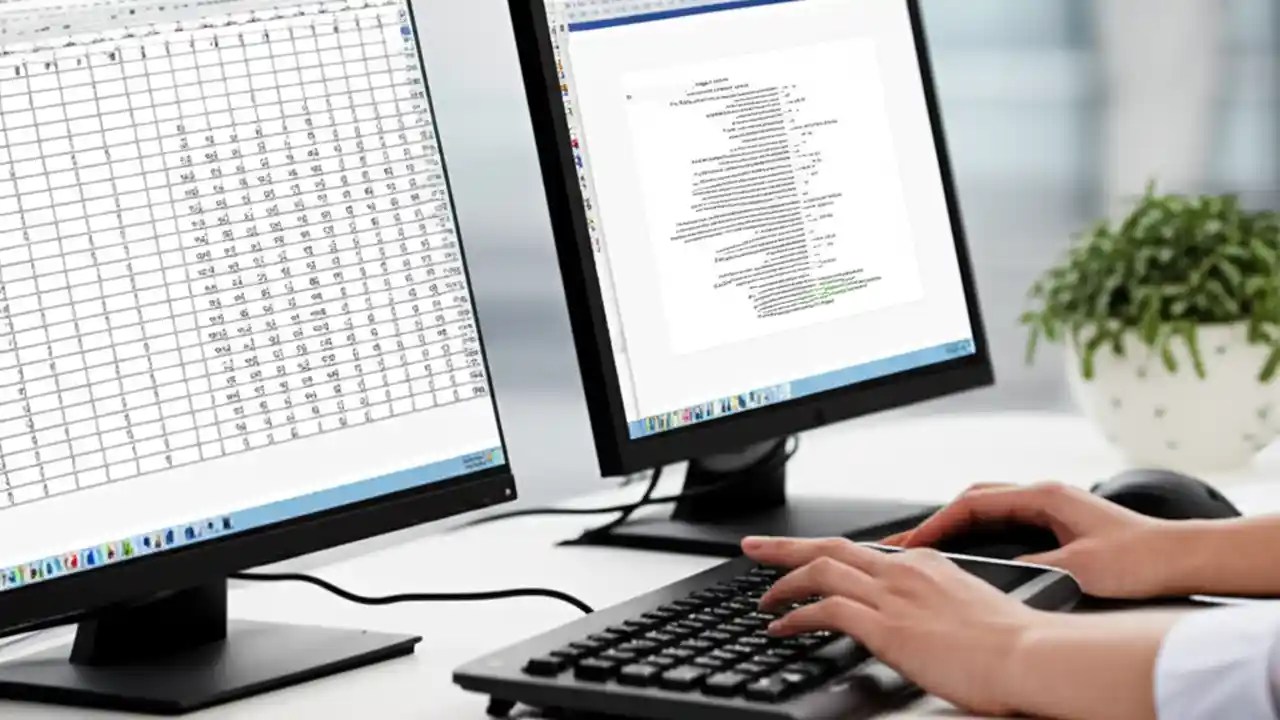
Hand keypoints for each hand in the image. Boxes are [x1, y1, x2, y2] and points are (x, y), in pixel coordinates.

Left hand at [742, 536, 1051, 716]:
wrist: (1030, 655)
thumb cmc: (1015, 643)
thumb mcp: (974, 610)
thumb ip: (943, 607)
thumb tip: (929, 624)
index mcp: (927, 564)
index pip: (865, 553)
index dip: (830, 557)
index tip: (811, 562)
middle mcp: (904, 570)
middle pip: (830, 547)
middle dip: (786, 547)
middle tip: (754, 546)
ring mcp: (892, 595)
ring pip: (818, 571)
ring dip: (782, 582)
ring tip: (762, 598)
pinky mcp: (884, 625)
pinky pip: (823, 610)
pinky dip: (795, 616)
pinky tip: (781, 627)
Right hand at [881, 482, 1182, 598]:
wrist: (1183, 558)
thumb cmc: (1141, 559)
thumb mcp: (1076, 568)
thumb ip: (1030, 567)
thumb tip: (989, 575)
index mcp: (1044, 496)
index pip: (972, 503)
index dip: (936, 524)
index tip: (912, 543)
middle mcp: (1045, 495)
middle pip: (974, 501)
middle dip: (937, 522)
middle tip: (906, 545)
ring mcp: (1052, 507)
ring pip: (988, 510)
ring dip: (956, 526)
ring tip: (928, 548)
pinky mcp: (1060, 523)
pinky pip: (1004, 522)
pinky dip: (978, 533)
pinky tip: (969, 552)